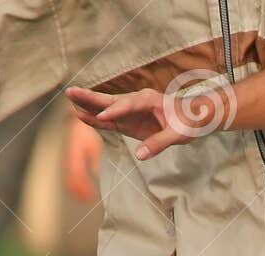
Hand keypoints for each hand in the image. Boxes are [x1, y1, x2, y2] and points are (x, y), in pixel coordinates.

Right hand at [67, 86, 223, 160]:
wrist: (195, 117)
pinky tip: (81, 116)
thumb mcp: (178, 134)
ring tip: (69, 101)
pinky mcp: (129, 123)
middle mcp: (136, 102)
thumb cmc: (189, 122)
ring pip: (106, 108)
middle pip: (110, 100)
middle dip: (91, 98)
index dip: (116, 112)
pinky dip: (96, 120)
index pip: (128, 105)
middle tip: (71, 92)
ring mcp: (131, 112)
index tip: (103, 118)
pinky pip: (110, 122)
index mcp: (149, 100)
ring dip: (88, 106)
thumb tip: (141, 155)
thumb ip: (159, 143)